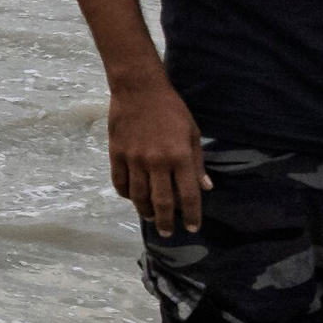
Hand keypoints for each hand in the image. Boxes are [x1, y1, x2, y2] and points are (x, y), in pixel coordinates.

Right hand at [108, 76, 206, 234]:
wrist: (139, 90)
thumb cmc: (171, 110)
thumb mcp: (192, 133)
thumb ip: (198, 163)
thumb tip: (205, 188)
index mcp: (180, 156)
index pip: (188, 194)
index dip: (192, 215)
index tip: (193, 227)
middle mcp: (157, 162)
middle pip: (162, 202)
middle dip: (167, 222)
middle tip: (168, 232)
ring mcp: (134, 159)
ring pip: (139, 196)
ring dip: (145, 211)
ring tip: (151, 218)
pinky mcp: (117, 155)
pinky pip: (120, 183)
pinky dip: (126, 194)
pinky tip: (132, 198)